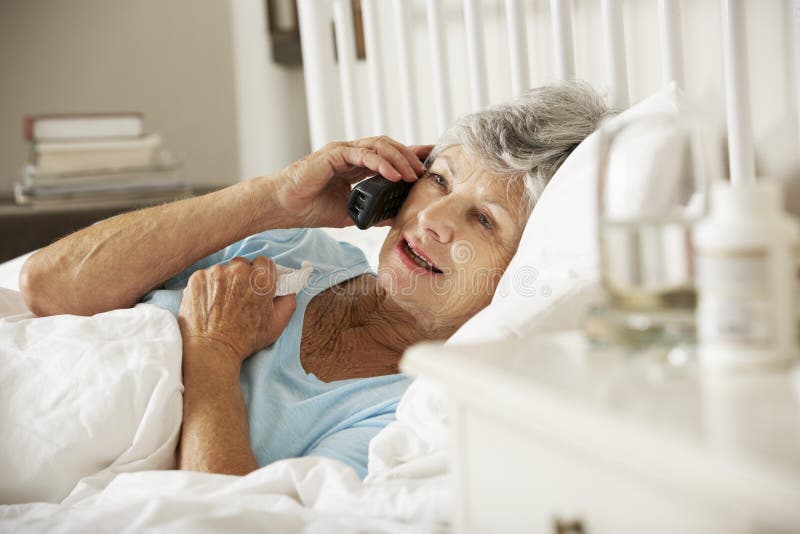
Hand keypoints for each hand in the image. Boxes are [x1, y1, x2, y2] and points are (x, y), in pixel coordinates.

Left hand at [178, 256, 296, 367]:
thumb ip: (288, 301)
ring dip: (224, 282)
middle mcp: (239, 270)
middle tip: (239, 297)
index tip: (257, 286)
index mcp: (261, 278)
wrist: (211, 349)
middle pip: (243, 264)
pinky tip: (210, 304)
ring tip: (222, 304)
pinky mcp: (198, 278)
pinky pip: (207, 277)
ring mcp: (216, 272)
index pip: (264, 262)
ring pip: (224, 270)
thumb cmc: (245, 340)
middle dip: (243, 277)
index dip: (261, 275)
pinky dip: (208, 287)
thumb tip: (288, 288)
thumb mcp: (276, 324)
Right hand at [275, 136, 432, 227]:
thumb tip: (394, 218)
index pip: (387, 156)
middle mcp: (350, 154)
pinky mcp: (334, 154)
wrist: (285, 207)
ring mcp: (343, 152)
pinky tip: (394, 176)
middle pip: (388, 146)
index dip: (409, 157)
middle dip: (410, 156)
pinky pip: (364, 154)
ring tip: (413, 174)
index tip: (429, 163)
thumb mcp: (350, 213)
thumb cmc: (310, 208)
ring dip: (399, 159)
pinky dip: (381, 163)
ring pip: (379, 146)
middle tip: (426, 170)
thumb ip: (371, 212)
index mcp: (354, 166)